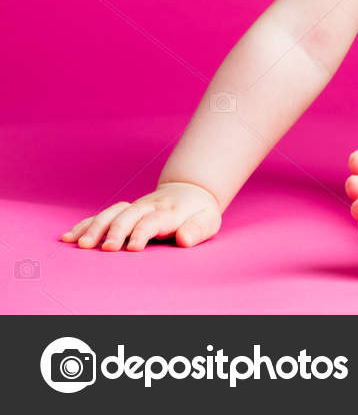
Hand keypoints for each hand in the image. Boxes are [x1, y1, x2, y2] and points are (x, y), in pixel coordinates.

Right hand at [60, 181, 221, 251]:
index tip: (132, 248)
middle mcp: (148, 206)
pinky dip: (85, 224)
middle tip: (104, 249)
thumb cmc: (199, 211)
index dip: (142, 232)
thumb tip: (184, 239)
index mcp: (169, 211)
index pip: (153, 220)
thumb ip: (197, 229)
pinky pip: (103, 215)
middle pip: (128, 215)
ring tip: (82, 245)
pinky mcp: (125, 211)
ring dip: (96, 227)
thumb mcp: (208, 220)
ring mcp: (135, 207)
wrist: (190, 190)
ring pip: (112, 213)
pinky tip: (69, 237)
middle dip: (116, 231)